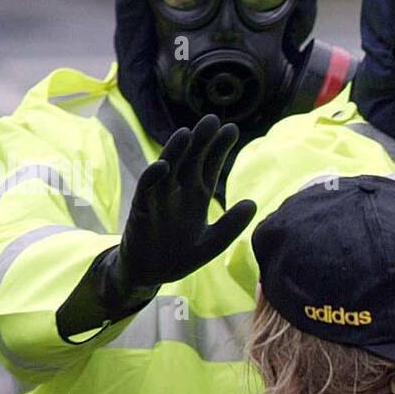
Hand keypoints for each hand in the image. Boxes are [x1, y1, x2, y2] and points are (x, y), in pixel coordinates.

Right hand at [115, 114, 257, 292]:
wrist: (150, 274)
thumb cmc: (179, 255)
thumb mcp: (212, 242)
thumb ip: (231, 225)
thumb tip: (253, 204)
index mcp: (196, 196)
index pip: (208, 165)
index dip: (219, 148)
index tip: (231, 129)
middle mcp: (178, 191)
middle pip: (190, 160)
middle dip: (201, 141)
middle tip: (212, 119)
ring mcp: (159, 198)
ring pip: (168, 168)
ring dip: (176, 151)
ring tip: (186, 132)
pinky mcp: (141, 210)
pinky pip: (146, 190)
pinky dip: (153, 178)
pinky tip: (163, 166)